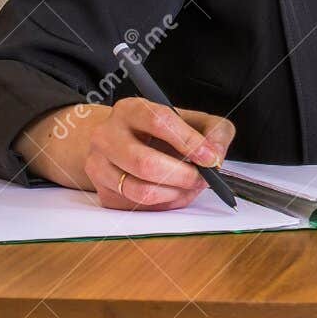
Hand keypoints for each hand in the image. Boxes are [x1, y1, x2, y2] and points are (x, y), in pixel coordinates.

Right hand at [20, 99, 235, 210]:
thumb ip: (214, 131)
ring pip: (141, 191)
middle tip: (203, 179)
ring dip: (175, 194)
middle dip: (183, 176)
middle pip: (145, 163)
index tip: (209, 158)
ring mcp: (99, 166)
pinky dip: (165, 204)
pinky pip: (138, 208)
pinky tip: (174, 192)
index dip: (188, 142)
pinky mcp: (104, 193)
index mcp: (130, 110)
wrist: (123, 143)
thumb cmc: (162, 132)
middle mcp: (107, 136)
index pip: (158, 122)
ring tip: (190, 187)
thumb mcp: (193, 120)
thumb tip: (216, 155)